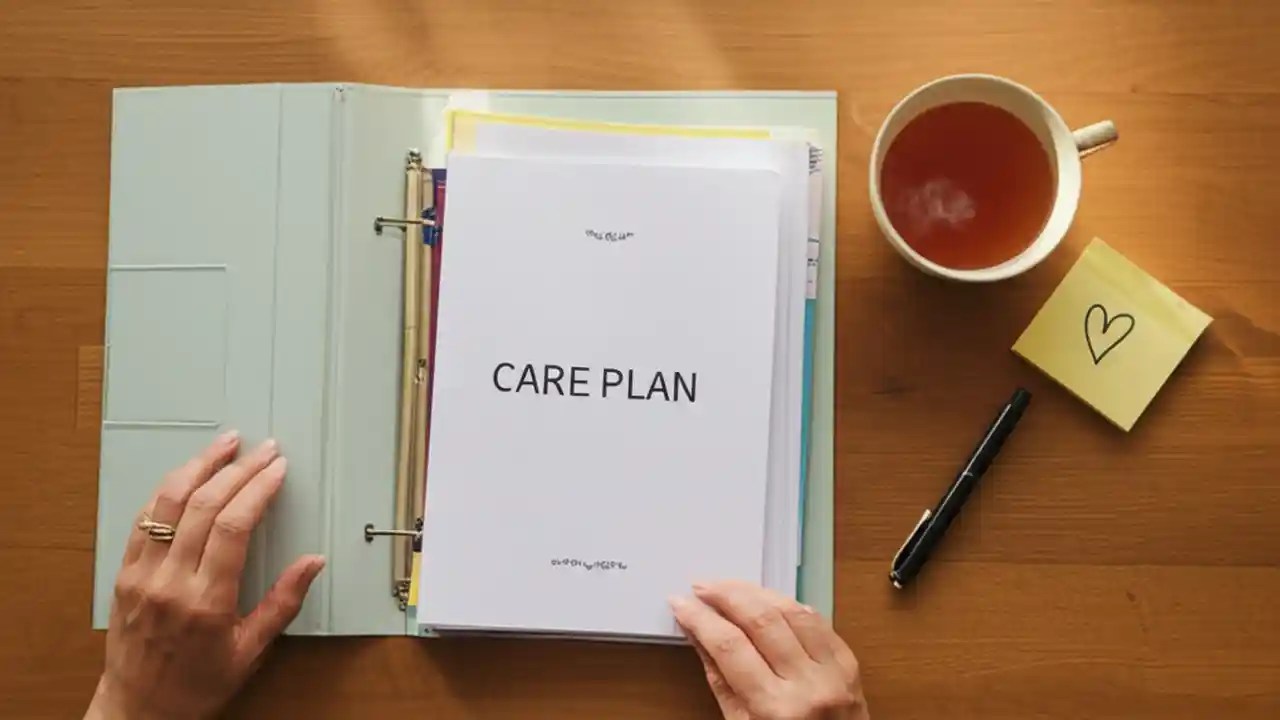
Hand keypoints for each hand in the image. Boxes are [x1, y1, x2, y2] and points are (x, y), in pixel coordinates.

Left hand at [86, 432, 324, 719]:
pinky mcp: (125, 574)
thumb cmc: (198, 685)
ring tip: (224, 444)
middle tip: (263, 449)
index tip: (277, 469)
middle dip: (238, 469)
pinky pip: (143, 520)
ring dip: (198, 466)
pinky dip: (167, 491)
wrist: (139, 709)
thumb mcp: (251, 650)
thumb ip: (283, 602)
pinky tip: (187, 475)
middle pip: (204, 506)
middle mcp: (170, 582)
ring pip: (167, 503)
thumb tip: (313, 562)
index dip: (257, 489)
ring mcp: (142, 575)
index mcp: (206, 601)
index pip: (233, 527)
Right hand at [670, 581, 868, 719]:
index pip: (729, 647)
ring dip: (756, 592)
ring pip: (791, 612)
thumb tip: (697, 633)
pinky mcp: (849, 663)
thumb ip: (720, 680)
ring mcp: (833, 672)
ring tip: (730, 587)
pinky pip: (817, 620)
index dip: (701, 619)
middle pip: (761, 620)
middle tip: (703, 586)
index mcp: (774, 710)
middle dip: (726, 595)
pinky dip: (789, 604)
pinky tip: (768, 599)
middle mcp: (807, 687)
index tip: (680, 603)